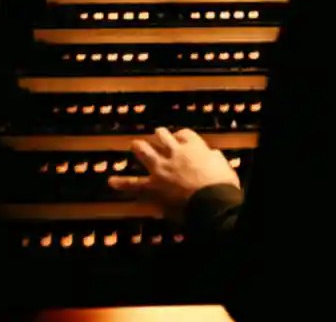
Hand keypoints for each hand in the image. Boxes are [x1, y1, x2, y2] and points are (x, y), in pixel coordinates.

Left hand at [109, 127, 240, 216]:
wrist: (211, 201)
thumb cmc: (222, 184)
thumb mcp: (224, 166)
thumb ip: (215, 159)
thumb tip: (213, 156)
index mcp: (194, 146)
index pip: (184, 134)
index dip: (181, 135)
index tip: (181, 137)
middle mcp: (174, 152)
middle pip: (163, 137)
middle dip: (159, 135)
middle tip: (157, 134)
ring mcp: (161, 168)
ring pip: (145, 151)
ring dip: (139, 147)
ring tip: (134, 144)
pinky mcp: (153, 186)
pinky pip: (134, 183)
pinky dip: (122, 183)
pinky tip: (111, 181)